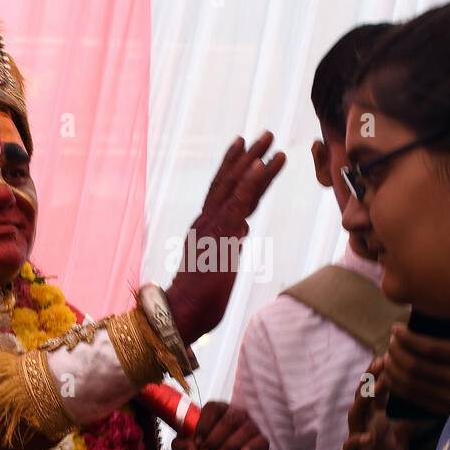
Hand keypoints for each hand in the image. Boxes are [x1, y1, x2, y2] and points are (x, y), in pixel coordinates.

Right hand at [165, 134, 285, 343]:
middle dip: (247, 156)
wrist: (179, 314)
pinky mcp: (221, 234)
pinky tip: (263, 164)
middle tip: (264, 135)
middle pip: (229, 181)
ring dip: (254, 160)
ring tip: (269, 140)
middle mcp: (206, 221)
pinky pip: (239, 201)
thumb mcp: (218, 269)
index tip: (249, 152)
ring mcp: (212, 225)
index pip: (226, 194)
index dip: (239, 171)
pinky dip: (252, 181)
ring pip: (235, 184)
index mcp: (205, 229)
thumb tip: (241, 232)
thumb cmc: (198, 302)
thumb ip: (228, 248)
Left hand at [170, 401, 267, 449]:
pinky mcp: (262, 441)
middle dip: (215, 439)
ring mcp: (251, 427)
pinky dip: (252, 447)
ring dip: (230, 445)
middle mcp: (236, 414)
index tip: (197, 442)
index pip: (213, 408)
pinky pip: (261, 441)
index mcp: (218, 411)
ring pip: (245, 429)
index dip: (204, 425)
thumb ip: (182, 448)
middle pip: (229, 420)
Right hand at [330, 357, 412, 449]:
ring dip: (363, 401)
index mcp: (375, 416)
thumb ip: (409, 421)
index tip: (396, 356)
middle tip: (382, 361)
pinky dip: (358, 440)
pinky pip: (351, 444)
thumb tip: (427, 406)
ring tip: (373, 389)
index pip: (378, 390)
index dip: (384, 373)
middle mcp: (364, 422)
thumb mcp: (400, 438)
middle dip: (371, 377)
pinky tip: (367, 437)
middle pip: (364, 394)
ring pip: (354, 413)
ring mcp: (355, 435)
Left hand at [384, 324, 449, 417]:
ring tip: (388, 356)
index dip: (407, 338)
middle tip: (391, 341)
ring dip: (394, 369)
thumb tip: (435, 308)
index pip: (429, 348)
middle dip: (397, 352)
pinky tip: (392, 376)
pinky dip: (399, 387)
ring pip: (413, 385)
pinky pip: (418, 399)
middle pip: (417, 366)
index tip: (396, 329)